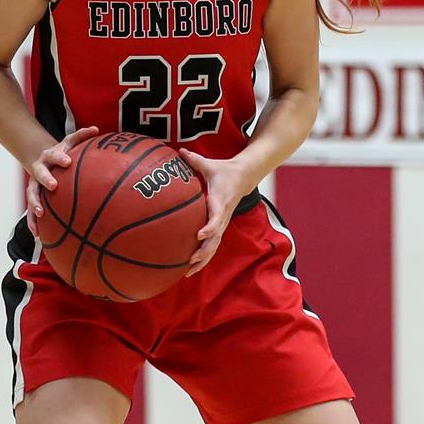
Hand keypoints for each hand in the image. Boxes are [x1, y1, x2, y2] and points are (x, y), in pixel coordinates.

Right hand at [24, 126, 98, 235]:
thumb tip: (96, 129)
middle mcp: (39, 171)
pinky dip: (33, 223)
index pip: (54, 155)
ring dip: (35, 204)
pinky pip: (32, 212)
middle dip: (46, 179)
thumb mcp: (70, 143)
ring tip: (40, 214)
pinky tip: (38, 234)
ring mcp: (35, 185)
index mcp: (49, 157)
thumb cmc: (62, 154)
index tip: (68, 161)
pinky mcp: (34, 199)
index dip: (60, 157)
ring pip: (32, 195)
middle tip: (54, 186)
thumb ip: (81, 136)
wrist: (42, 161)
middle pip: (40, 174)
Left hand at [179, 149, 255, 275]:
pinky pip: (213, 245)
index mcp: (220, 201)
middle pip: (216, 238)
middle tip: (190, 260)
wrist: (244, 177)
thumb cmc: (224, 171)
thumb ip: (194, 160)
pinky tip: (190, 268)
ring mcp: (223, 223)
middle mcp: (223, 215)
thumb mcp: (210, 164)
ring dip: (203, 260)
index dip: (209, 227)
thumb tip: (178, 152)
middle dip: (204, 251)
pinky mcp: (221, 227)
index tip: (199, 235)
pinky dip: (203, 258)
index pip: (216, 217)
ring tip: (188, 272)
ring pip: (214, 246)